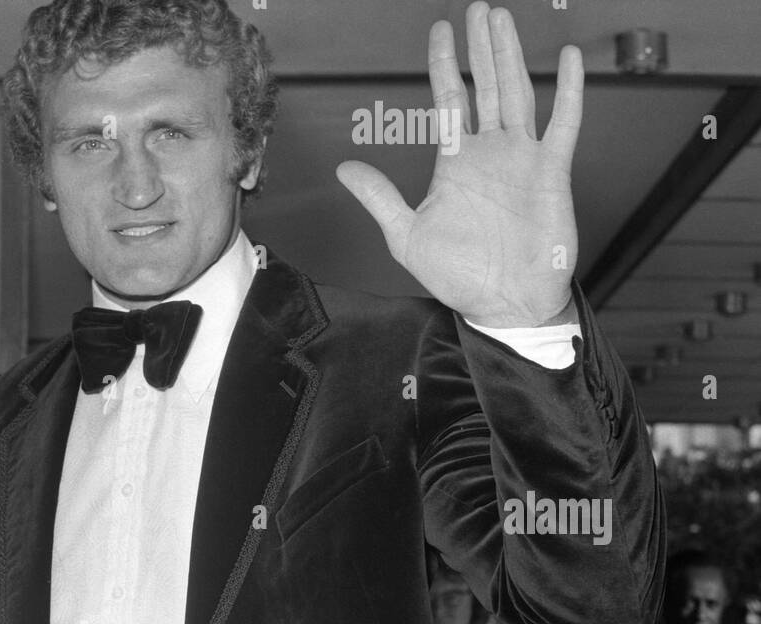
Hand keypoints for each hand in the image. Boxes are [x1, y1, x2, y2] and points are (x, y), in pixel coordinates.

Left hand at [336, 2, 582, 327]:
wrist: (504, 303)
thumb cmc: (459, 276)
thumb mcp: (407, 237)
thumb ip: (379, 198)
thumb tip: (344, 170)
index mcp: (456, 163)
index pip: (449, 101)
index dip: (444, 65)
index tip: (440, 31)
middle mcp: (490, 152)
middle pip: (485, 85)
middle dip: (480, 47)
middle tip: (476, 8)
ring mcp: (522, 158)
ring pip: (518, 92)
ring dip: (511, 55)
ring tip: (503, 19)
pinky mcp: (552, 171)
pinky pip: (564, 122)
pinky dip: (569, 91)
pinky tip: (570, 60)